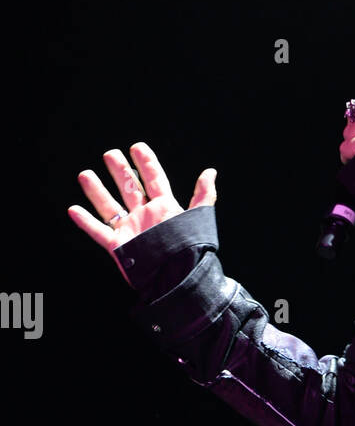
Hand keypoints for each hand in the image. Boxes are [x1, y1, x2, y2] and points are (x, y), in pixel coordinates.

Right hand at [68, 141, 216, 286]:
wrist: (177, 278)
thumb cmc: (188, 250)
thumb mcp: (197, 219)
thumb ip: (203, 196)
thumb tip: (210, 172)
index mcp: (164, 208)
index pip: (154, 179)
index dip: (147, 162)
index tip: (137, 147)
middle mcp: (145, 216)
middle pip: (129, 188)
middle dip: (119, 170)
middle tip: (110, 153)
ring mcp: (130, 230)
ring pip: (109, 206)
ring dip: (96, 191)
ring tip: (85, 174)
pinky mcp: (118, 246)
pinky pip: (98, 231)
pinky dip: (85, 222)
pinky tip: (73, 209)